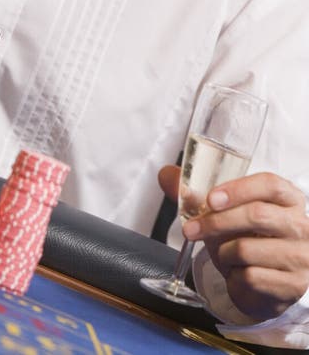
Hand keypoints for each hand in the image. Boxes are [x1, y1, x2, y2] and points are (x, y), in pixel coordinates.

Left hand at [159, 166, 308, 318]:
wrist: (270, 282)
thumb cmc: (250, 238)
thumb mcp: (230, 212)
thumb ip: (199, 193)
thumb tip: (166, 175)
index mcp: (288, 198)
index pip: (270, 184)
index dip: (238, 189)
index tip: (211, 198)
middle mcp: (301, 225)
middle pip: (257, 215)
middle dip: (215, 222)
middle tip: (190, 230)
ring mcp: (300, 257)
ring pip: (247, 249)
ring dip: (222, 253)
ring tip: (223, 254)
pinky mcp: (292, 286)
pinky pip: (250, 277)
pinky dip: (233, 275)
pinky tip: (237, 272)